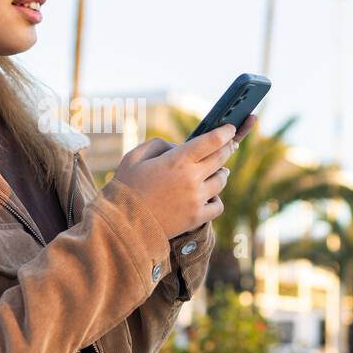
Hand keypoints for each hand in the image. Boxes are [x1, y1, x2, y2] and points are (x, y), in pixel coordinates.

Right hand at [112, 120, 243, 238]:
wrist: (122, 224)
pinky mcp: (196, 218)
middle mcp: (192, 179)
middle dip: (227, 148)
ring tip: (219, 170)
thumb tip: (177, 147)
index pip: (212, 141)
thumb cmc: (126, 187)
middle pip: (220, 158)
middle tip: (230, 144)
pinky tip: (211, 195)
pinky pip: (218, 205)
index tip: (229, 129)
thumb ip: (159, 144)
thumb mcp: (135, 156)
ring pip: (221, 180)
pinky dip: (216, 198)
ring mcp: (196, 199)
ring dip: (221, 172)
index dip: (225, 132)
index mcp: (178, 160)